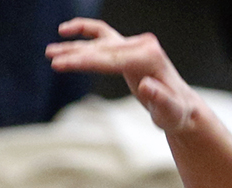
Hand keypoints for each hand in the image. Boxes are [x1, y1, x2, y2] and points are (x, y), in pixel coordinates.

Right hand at [47, 20, 200, 134]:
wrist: (181, 107)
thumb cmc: (175, 113)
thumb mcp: (169, 112)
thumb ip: (160, 99)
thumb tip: (146, 85)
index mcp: (150, 58)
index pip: (111, 59)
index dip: (85, 62)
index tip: (62, 64)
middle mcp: (142, 46)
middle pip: (102, 49)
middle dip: (75, 55)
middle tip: (52, 61)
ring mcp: (135, 44)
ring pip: (98, 40)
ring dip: (74, 45)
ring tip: (50, 52)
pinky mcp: (128, 48)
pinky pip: (102, 33)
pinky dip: (84, 30)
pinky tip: (65, 31)